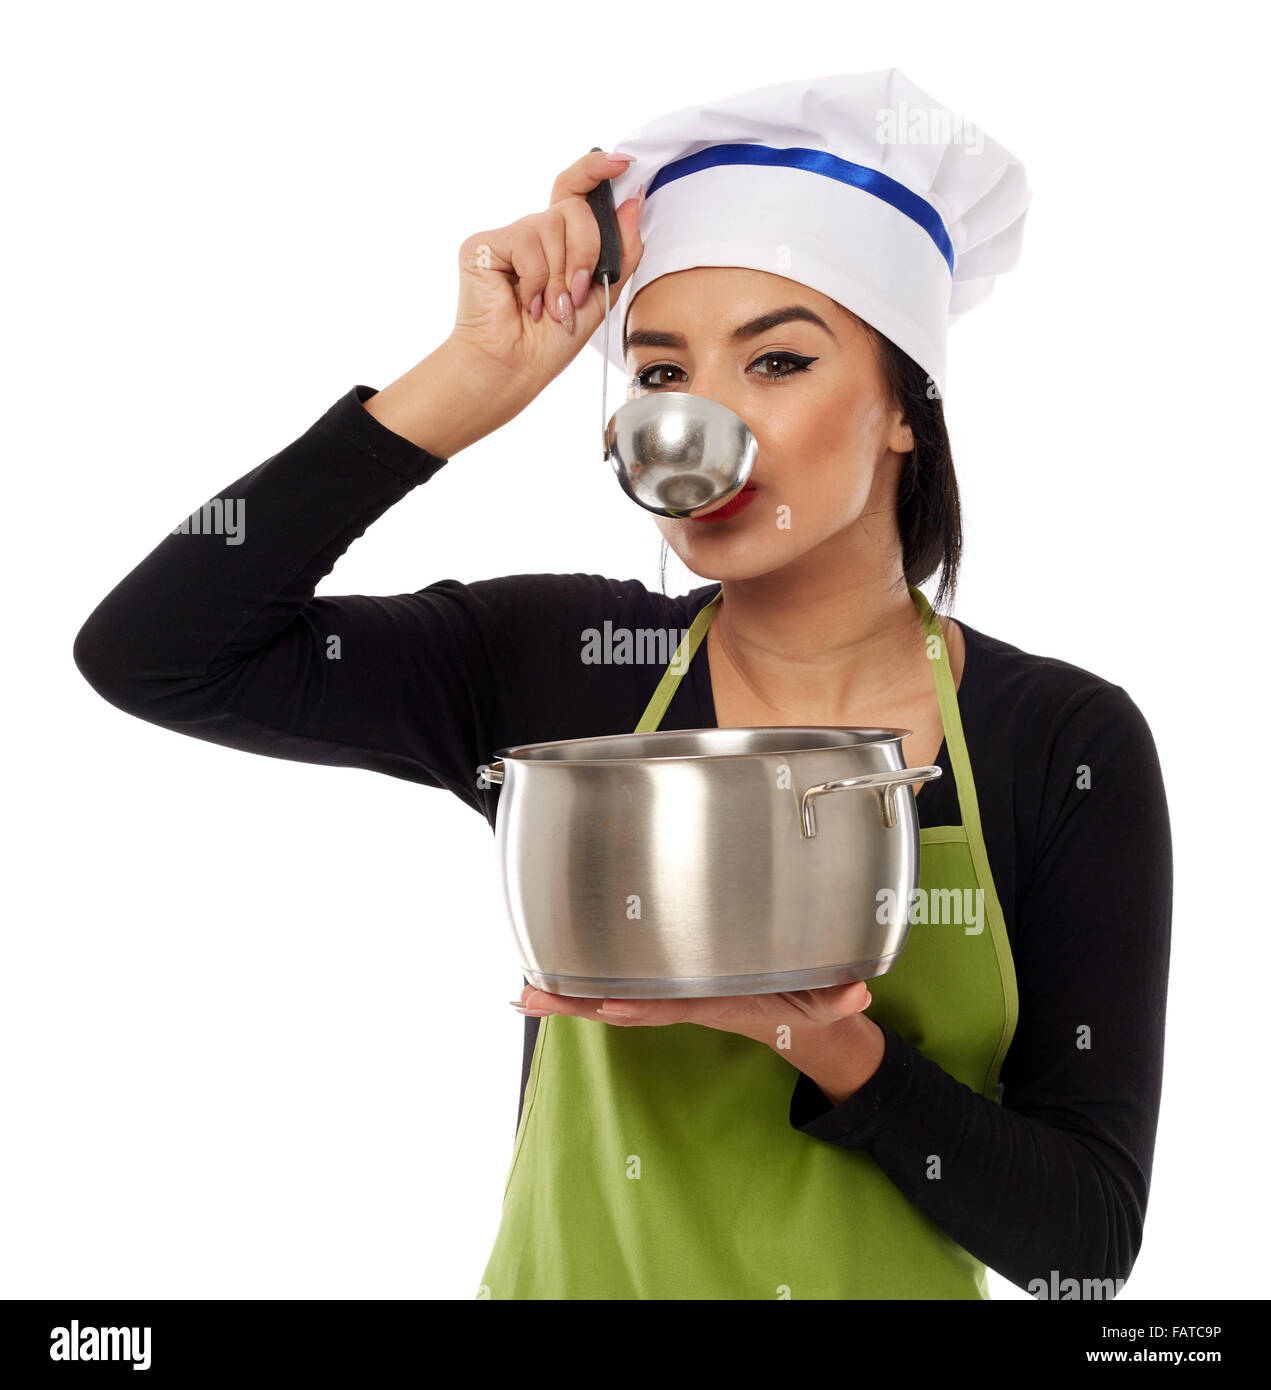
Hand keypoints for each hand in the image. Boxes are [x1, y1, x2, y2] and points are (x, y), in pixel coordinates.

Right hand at [449, 149, 643, 411]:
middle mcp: (535, 232)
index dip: (597, 169)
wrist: (515, 367)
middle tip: (578, 293)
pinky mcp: (484, 244)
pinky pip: (526, 242)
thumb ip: (621, 249)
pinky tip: (525, 304)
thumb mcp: (602, 293)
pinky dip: (535, 280)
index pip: (577, 189)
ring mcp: (509, 236)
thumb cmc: (552, 340)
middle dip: (587, 253)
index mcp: (561, 241)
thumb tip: (634, 201)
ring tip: (552, 308)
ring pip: (552, 225)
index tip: (623, 163)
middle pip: (575, 208)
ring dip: (560, 276)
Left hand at [511, 980, 885, 1105]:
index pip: (670, 1005)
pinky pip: (620, 986)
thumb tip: (857, 995)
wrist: (803, 1030)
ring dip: (566, 996)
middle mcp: (684, 1001)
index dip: (637, 1007)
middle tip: (525, 997)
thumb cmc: (807, 1010)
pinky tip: (550, 980)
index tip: (602, 1006)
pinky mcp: (669, 985)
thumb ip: (839, 999)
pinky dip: (583, 986)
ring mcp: (672, 995)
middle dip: (573, 1003)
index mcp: (714, 1003)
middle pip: (621, 1005)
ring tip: (520, 991)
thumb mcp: (827, 1005)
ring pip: (610, 997)